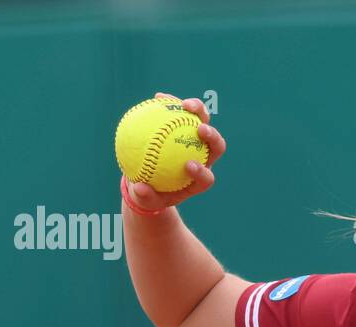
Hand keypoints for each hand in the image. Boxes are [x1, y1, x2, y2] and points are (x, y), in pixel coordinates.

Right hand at [123, 93, 227, 211]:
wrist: (149, 179)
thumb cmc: (150, 193)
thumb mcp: (146, 199)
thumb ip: (145, 196)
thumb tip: (139, 189)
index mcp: (198, 180)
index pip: (206, 177)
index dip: (202, 171)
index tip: (188, 165)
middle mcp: (202, 159)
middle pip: (216, 146)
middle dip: (213, 137)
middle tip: (200, 129)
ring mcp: (197, 142)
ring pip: (204, 123)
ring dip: (198, 112)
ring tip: (183, 104)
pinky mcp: (186, 127)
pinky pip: (182, 113)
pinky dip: (173, 104)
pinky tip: (159, 97)